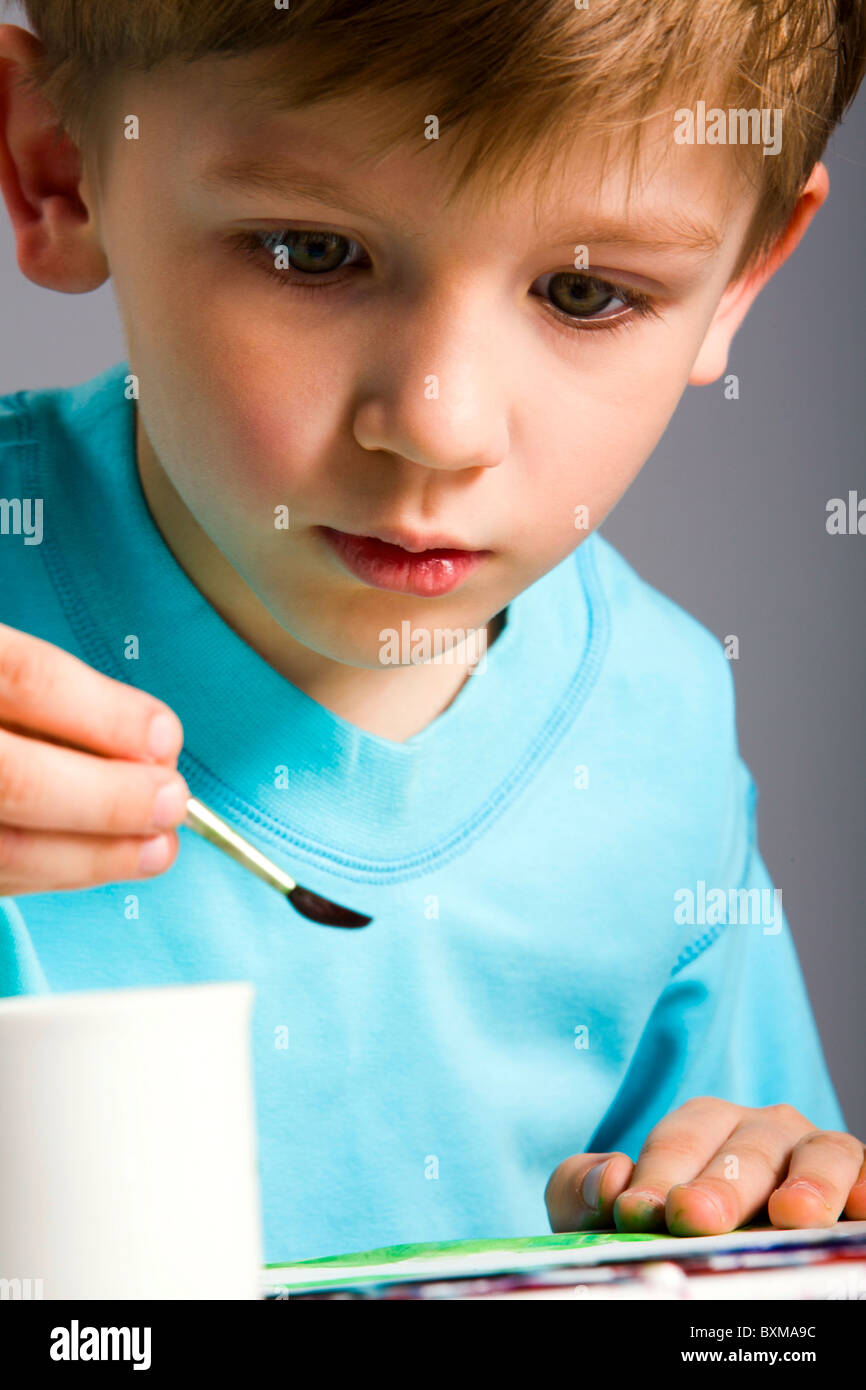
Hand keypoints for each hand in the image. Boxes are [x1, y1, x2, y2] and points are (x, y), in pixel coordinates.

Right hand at [0, 622, 188, 892]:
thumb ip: (34, 688)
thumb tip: (142, 740)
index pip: (23, 679)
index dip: (104, 715)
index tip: (164, 737)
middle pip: (11, 779)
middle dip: (105, 799)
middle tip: (168, 801)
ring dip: (86, 857)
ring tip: (151, 847)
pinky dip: (41, 874)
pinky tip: (86, 862)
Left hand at [545, 1096, 865, 1234]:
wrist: (725, 1247)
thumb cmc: (667, 1226)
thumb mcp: (618, 1209)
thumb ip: (583, 1191)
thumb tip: (607, 1180)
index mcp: (703, 1125)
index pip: (678, 1143)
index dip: (656, 1177)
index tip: (635, 1211)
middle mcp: (763, 1129)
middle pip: (745, 1148)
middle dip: (720, 1184)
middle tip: (695, 1217)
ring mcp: (814, 1153)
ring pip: (818, 1153)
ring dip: (807, 1183)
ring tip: (792, 1215)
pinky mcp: (857, 1180)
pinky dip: (865, 1186)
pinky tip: (859, 1212)